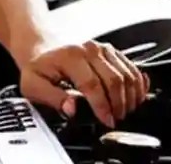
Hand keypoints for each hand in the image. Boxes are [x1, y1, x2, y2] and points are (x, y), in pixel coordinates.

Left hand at [17, 40, 149, 127]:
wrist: (41, 48)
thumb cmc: (39, 68)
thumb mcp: (33, 85)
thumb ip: (52, 98)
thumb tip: (72, 109)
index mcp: (70, 57)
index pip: (93, 85)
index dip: (102, 107)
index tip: (106, 121)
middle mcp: (89, 49)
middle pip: (115, 80)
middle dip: (119, 105)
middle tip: (115, 120)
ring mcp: (103, 48)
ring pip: (127, 75)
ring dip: (130, 97)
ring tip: (123, 112)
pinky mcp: (112, 51)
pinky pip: (132, 69)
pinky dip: (137, 86)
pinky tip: (134, 98)